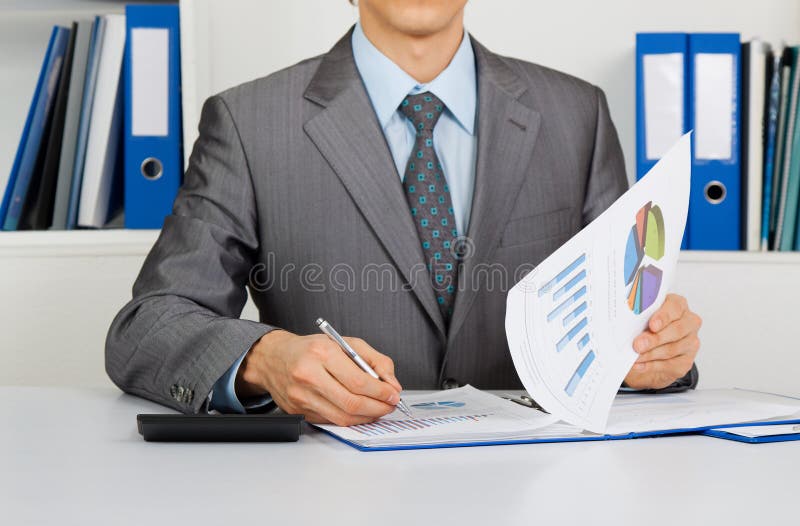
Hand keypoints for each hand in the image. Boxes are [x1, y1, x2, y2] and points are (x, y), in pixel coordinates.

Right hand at [235, 330, 402, 425]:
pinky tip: (360, 412)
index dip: (381, 392)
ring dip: (367, 417)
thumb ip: (374, 360)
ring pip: (342, 417)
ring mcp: (301, 396)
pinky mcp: (298, 411)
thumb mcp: (345, 343)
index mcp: (322, 353)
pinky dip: (351, 419)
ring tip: (378, 410)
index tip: (393, 394)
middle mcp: (309, 375)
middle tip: (390, 405)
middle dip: (378, 408)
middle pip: (351, 402)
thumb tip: (391, 384)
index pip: (358, 380)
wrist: (273, 358)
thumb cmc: (311, 349)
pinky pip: (331, 421)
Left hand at [625, 294, 701, 389]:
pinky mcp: (686, 361)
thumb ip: (638, 317)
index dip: (663, 316)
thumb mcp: (641, 317)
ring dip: (650, 354)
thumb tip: (624, 323)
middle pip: (676, 330)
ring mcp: (690, 342)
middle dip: (654, 339)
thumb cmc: (646, 327)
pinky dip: (651, 365)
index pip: (675, 307)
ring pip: (672, 349)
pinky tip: (639, 365)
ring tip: (634, 357)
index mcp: (678, 305)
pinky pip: (670, 364)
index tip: (652, 325)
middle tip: (637, 345)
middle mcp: (689, 323)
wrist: (650, 351)